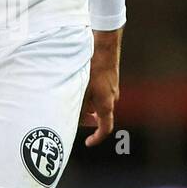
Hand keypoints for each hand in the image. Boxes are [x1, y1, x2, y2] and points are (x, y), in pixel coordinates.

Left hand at [79, 29, 120, 146]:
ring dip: (87, 105)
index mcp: (106, 104)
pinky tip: (79, 85)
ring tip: (74, 98)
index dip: (97, 138)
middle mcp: (113, 98)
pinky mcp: (111, 79)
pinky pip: (100, 93)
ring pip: (99, 103)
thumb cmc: (92, 67)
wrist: (104, 45)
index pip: (105, 129)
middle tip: (75, 118)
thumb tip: (75, 118)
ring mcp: (113, 88)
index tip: (88, 142)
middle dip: (87, 119)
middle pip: (100, 116)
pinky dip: (90, 95)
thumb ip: (78, 106)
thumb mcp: (81, 89)